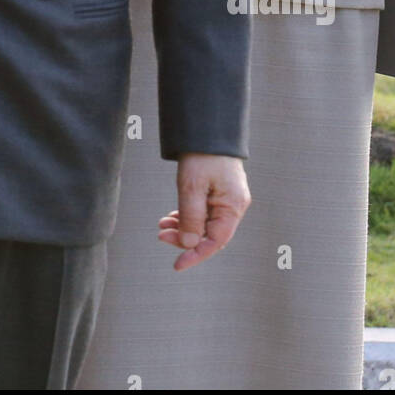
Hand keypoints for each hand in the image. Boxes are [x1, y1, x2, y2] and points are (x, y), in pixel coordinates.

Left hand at [157, 153, 250, 269]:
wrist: (207, 129)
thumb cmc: (202, 156)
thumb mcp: (191, 187)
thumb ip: (191, 218)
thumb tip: (189, 245)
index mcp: (233, 207)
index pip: (215, 242)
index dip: (196, 255)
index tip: (177, 265)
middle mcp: (233, 206)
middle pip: (210, 234)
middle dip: (185, 238)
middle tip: (161, 235)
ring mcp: (227, 200)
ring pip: (205, 224)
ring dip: (184, 227)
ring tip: (162, 225)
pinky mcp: (219, 193)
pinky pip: (204, 213)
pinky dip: (187, 217)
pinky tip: (172, 217)